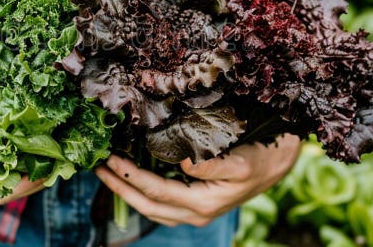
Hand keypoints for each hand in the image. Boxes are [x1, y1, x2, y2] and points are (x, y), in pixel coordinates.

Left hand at [95, 134, 300, 226]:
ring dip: (125, 192)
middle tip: (98, 168)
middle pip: (146, 205)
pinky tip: (129, 179)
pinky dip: (141, 193)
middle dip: (119, 187)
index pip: (156, 191)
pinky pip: (160, 205)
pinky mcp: (193, 205)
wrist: (275, 166)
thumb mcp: (240, 160)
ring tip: (106, 173)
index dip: (130, 177)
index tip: (111, 160)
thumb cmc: (259, 159)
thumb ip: (212, 165)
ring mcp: (192, 212)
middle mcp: (194, 213)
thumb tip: (183, 162)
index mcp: (202, 203)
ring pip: (150, 208)